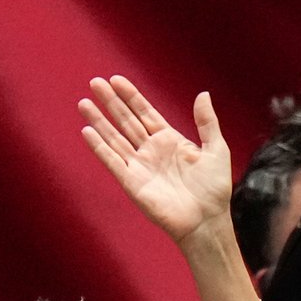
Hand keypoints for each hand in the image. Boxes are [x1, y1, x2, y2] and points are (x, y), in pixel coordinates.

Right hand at [78, 75, 230, 247]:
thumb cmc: (214, 189)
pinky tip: (87, 132)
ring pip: (115, 138)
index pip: (145, 113)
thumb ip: (207, 122)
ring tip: (84, 103)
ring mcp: (140, 166)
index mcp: (170, 141)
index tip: (116, 80)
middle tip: (95, 82)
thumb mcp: (216, 149)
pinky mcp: (132, 183)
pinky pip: (112, 161)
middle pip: (126, 121)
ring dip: (99, 121)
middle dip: (111, 102)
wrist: (206, 220)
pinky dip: (99, 147)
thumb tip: (203, 94)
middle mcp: (151, 151)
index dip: (131, 97)